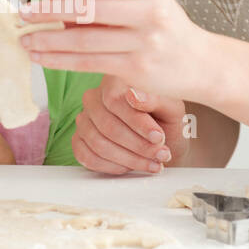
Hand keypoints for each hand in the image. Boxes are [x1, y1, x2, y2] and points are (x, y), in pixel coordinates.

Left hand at [17, 0, 209, 99]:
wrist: (202, 64)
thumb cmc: (168, 31)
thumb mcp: (148, 4)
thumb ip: (110, 2)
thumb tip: (56, 4)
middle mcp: (150, 12)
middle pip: (88, 8)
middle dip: (49, 10)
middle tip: (24, 13)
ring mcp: (145, 42)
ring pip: (84, 39)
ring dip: (48, 40)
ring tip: (26, 40)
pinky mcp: (137, 69)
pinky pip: (89, 62)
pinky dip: (60, 60)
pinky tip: (42, 57)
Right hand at [72, 77, 186, 174]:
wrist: (159, 141)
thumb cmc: (165, 120)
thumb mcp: (170, 107)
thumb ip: (155, 99)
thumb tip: (134, 96)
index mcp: (113, 81)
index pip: (115, 101)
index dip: (137, 122)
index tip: (158, 137)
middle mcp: (93, 98)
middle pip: (107, 126)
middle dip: (138, 145)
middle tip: (160, 155)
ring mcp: (83, 120)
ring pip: (99, 144)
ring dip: (130, 159)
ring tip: (152, 163)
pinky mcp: (78, 141)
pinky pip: (88, 157)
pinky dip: (113, 167)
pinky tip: (131, 166)